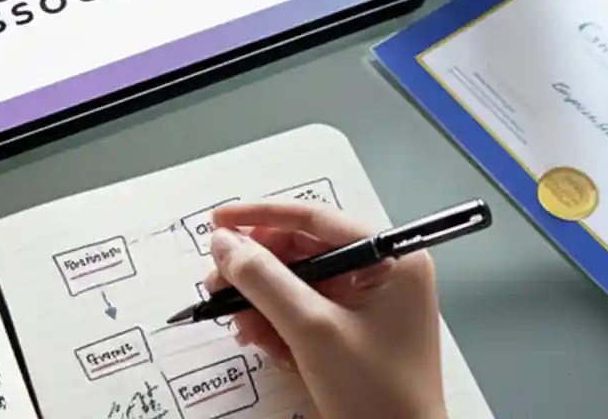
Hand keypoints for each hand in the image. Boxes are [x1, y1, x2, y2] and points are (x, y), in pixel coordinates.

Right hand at [205, 203, 445, 418]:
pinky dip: (278, 324)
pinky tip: (263, 342)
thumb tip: (223, 242)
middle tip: (217, 286)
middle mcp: (382, 271)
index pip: (316, 218)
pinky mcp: (353, 331)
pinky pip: (305, 312)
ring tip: (241, 326)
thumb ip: (265, 280)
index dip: (261, 217)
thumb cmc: (374, 392)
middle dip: (258, 272)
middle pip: (303, 251)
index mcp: (391, 258)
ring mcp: (368, 303)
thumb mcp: (313, 330)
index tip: (217, 220)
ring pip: (298, 284)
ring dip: (262, 303)